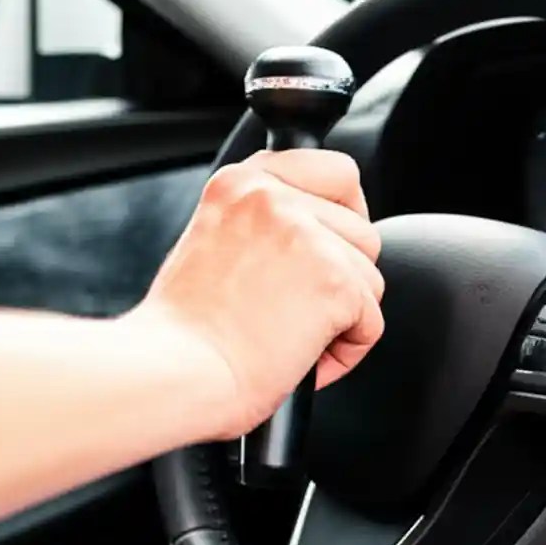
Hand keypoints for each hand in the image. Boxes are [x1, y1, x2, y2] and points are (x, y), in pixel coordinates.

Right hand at [138, 150, 384, 439]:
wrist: (174, 373)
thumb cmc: (183, 333)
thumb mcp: (212, 242)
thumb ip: (261, 224)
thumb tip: (312, 236)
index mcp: (241, 183)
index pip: (335, 171)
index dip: (342, 216)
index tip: (327, 247)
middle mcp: (274, 197)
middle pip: (361, 227)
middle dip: (345, 273)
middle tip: (302, 307)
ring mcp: (306, 236)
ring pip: (369, 277)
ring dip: (343, 316)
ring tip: (291, 339)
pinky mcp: (334, 281)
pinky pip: (371, 322)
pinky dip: (346, 351)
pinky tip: (300, 360)